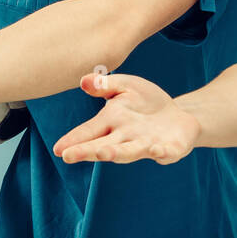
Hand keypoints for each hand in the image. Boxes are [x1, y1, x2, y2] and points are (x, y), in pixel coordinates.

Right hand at [53, 71, 201, 164]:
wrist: (178, 115)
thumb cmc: (146, 102)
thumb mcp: (126, 86)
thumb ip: (106, 84)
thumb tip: (85, 81)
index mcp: (112, 122)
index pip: (89, 132)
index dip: (74, 140)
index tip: (58, 149)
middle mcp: (125, 137)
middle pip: (103, 146)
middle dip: (87, 151)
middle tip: (69, 156)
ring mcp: (147, 145)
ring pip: (129, 152)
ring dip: (117, 153)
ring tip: (103, 153)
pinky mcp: (170, 150)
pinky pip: (165, 153)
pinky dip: (160, 153)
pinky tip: (155, 150)